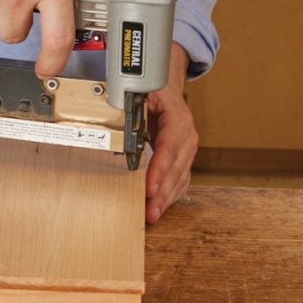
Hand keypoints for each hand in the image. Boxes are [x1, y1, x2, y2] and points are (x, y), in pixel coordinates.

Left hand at [145, 43, 197, 223]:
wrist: (168, 88)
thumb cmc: (155, 89)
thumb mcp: (143, 91)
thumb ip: (132, 105)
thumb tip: (115, 118)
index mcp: (177, 119)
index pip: (169, 148)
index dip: (159, 170)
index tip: (150, 188)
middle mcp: (187, 137)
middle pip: (176, 169)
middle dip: (162, 193)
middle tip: (149, 212)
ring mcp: (187, 149)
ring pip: (180, 178)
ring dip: (166, 199)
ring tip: (152, 215)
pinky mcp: (183, 158)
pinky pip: (180, 180)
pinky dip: (171, 195)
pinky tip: (160, 207)